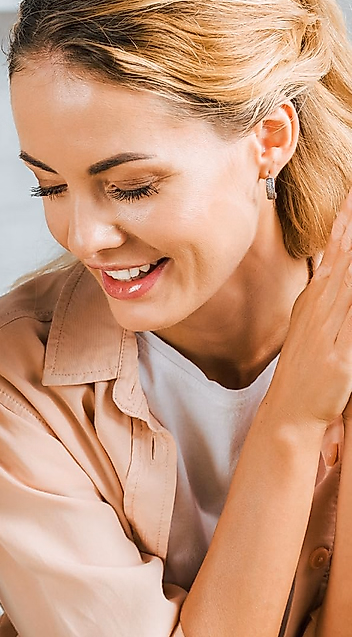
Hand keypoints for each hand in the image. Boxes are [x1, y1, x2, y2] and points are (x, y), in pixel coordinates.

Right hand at [272, 185, 351, 429]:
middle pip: (343, 258)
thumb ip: (330, 302)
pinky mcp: (340, 356)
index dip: (344, 221)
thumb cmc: (307, 375)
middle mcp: (319, 310)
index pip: (333, 251)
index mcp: (314, 302)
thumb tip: (337, 273)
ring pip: (351, 282)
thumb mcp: (316, 330)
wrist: (290, 414)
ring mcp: (327, 331)